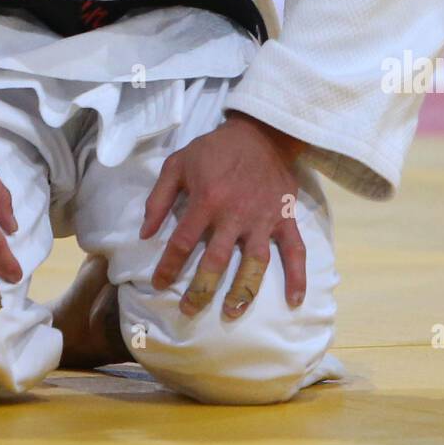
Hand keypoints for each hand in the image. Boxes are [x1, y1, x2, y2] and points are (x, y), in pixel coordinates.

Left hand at [140, 112, 306, 318]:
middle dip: (201, 291)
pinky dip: (298, 276)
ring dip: (243, 291)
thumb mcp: (178, 163)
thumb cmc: (215, 149)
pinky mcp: (285, 218)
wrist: (260, 131)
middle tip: (189, 311)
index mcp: (206, 201)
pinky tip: (294, 300)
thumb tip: (145, 234)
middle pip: (216, 262)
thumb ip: (159, 198)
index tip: (158, 285)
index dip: (168, 267)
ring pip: (254, 263)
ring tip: (232, 313)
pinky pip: (295, 251)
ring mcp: (263, 219)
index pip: (182, 243)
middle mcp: (234, 214)